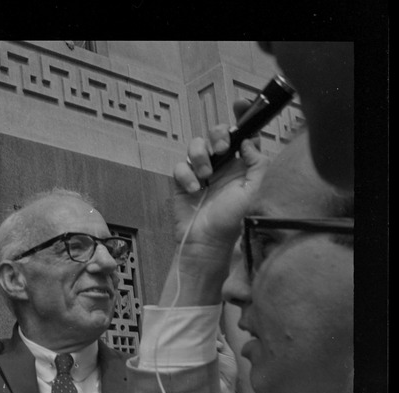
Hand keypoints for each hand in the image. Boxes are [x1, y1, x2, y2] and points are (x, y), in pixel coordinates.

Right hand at [171, 100, 269, 249]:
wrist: (207, 241)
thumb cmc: (232, 220)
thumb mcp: (255, 190)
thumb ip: (258, 162)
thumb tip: (248, 141)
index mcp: (241, 164)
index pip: (242, 133)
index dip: (241, 115)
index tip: (239, 104)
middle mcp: (221, 164)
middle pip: (216, 133)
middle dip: (217, 135)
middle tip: (222, 150)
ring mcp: (200, 172)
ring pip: (195, 145)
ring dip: (201, 157)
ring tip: (206, 176)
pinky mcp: (182, 181)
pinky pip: (180, 166)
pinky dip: (186, 176)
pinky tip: (194, 190)